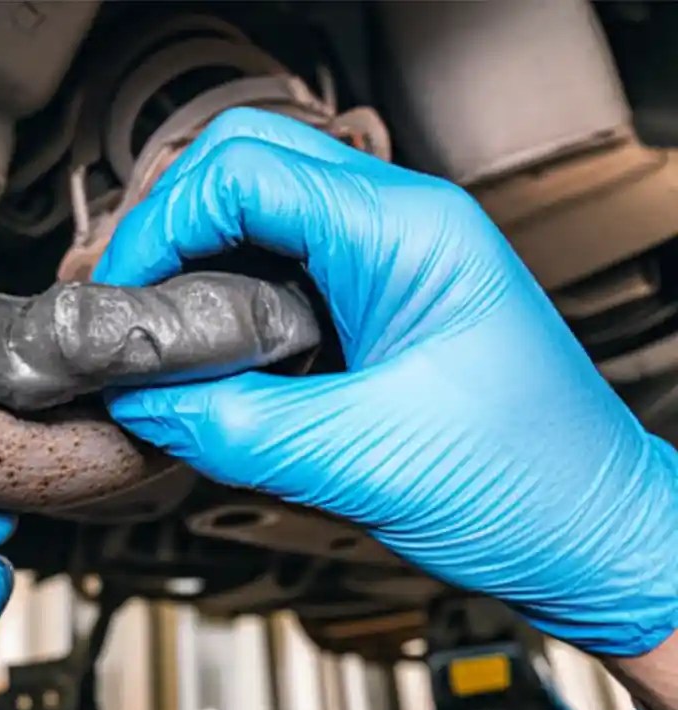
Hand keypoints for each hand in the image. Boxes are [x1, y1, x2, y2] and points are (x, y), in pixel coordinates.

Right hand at [94, 108, 677, 656]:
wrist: (593, 536)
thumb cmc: (528, 488)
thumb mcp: (358, 462)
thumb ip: (230, 426)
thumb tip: (139, 397)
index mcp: (407, 235)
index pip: (245, 170)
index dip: (163, 225)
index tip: (126, 299)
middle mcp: (400, 224)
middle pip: (243, 162)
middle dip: (169, 227)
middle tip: (134, 306)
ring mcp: (389, 254)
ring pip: (256, 207)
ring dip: (196, 260)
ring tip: (164, 334)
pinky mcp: (376, 295)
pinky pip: (278, 261)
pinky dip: (227, 293)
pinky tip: (212, 350)